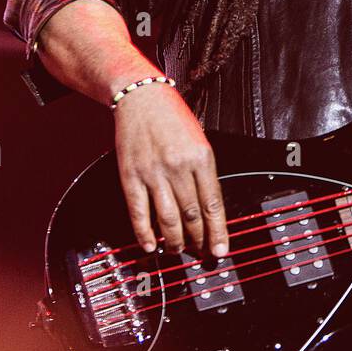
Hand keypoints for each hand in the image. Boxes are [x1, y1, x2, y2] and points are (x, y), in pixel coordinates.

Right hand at [113, 83, 226, 256]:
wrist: (141, 97)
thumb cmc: (173, 117)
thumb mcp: (200, 141)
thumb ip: (204, 173)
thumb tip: (208, 208)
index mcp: (201, 158)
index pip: (213, 204)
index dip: (217, 231)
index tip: (220, 249)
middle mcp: (179, 167)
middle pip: (192, 215)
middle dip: (199, 240)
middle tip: (201, 253)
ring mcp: (153, 173)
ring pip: (168, 218)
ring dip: (175, 240)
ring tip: (179, 251)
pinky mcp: (131, 175)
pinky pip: (139, 211)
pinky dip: (144, 232)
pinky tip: (150, 244)